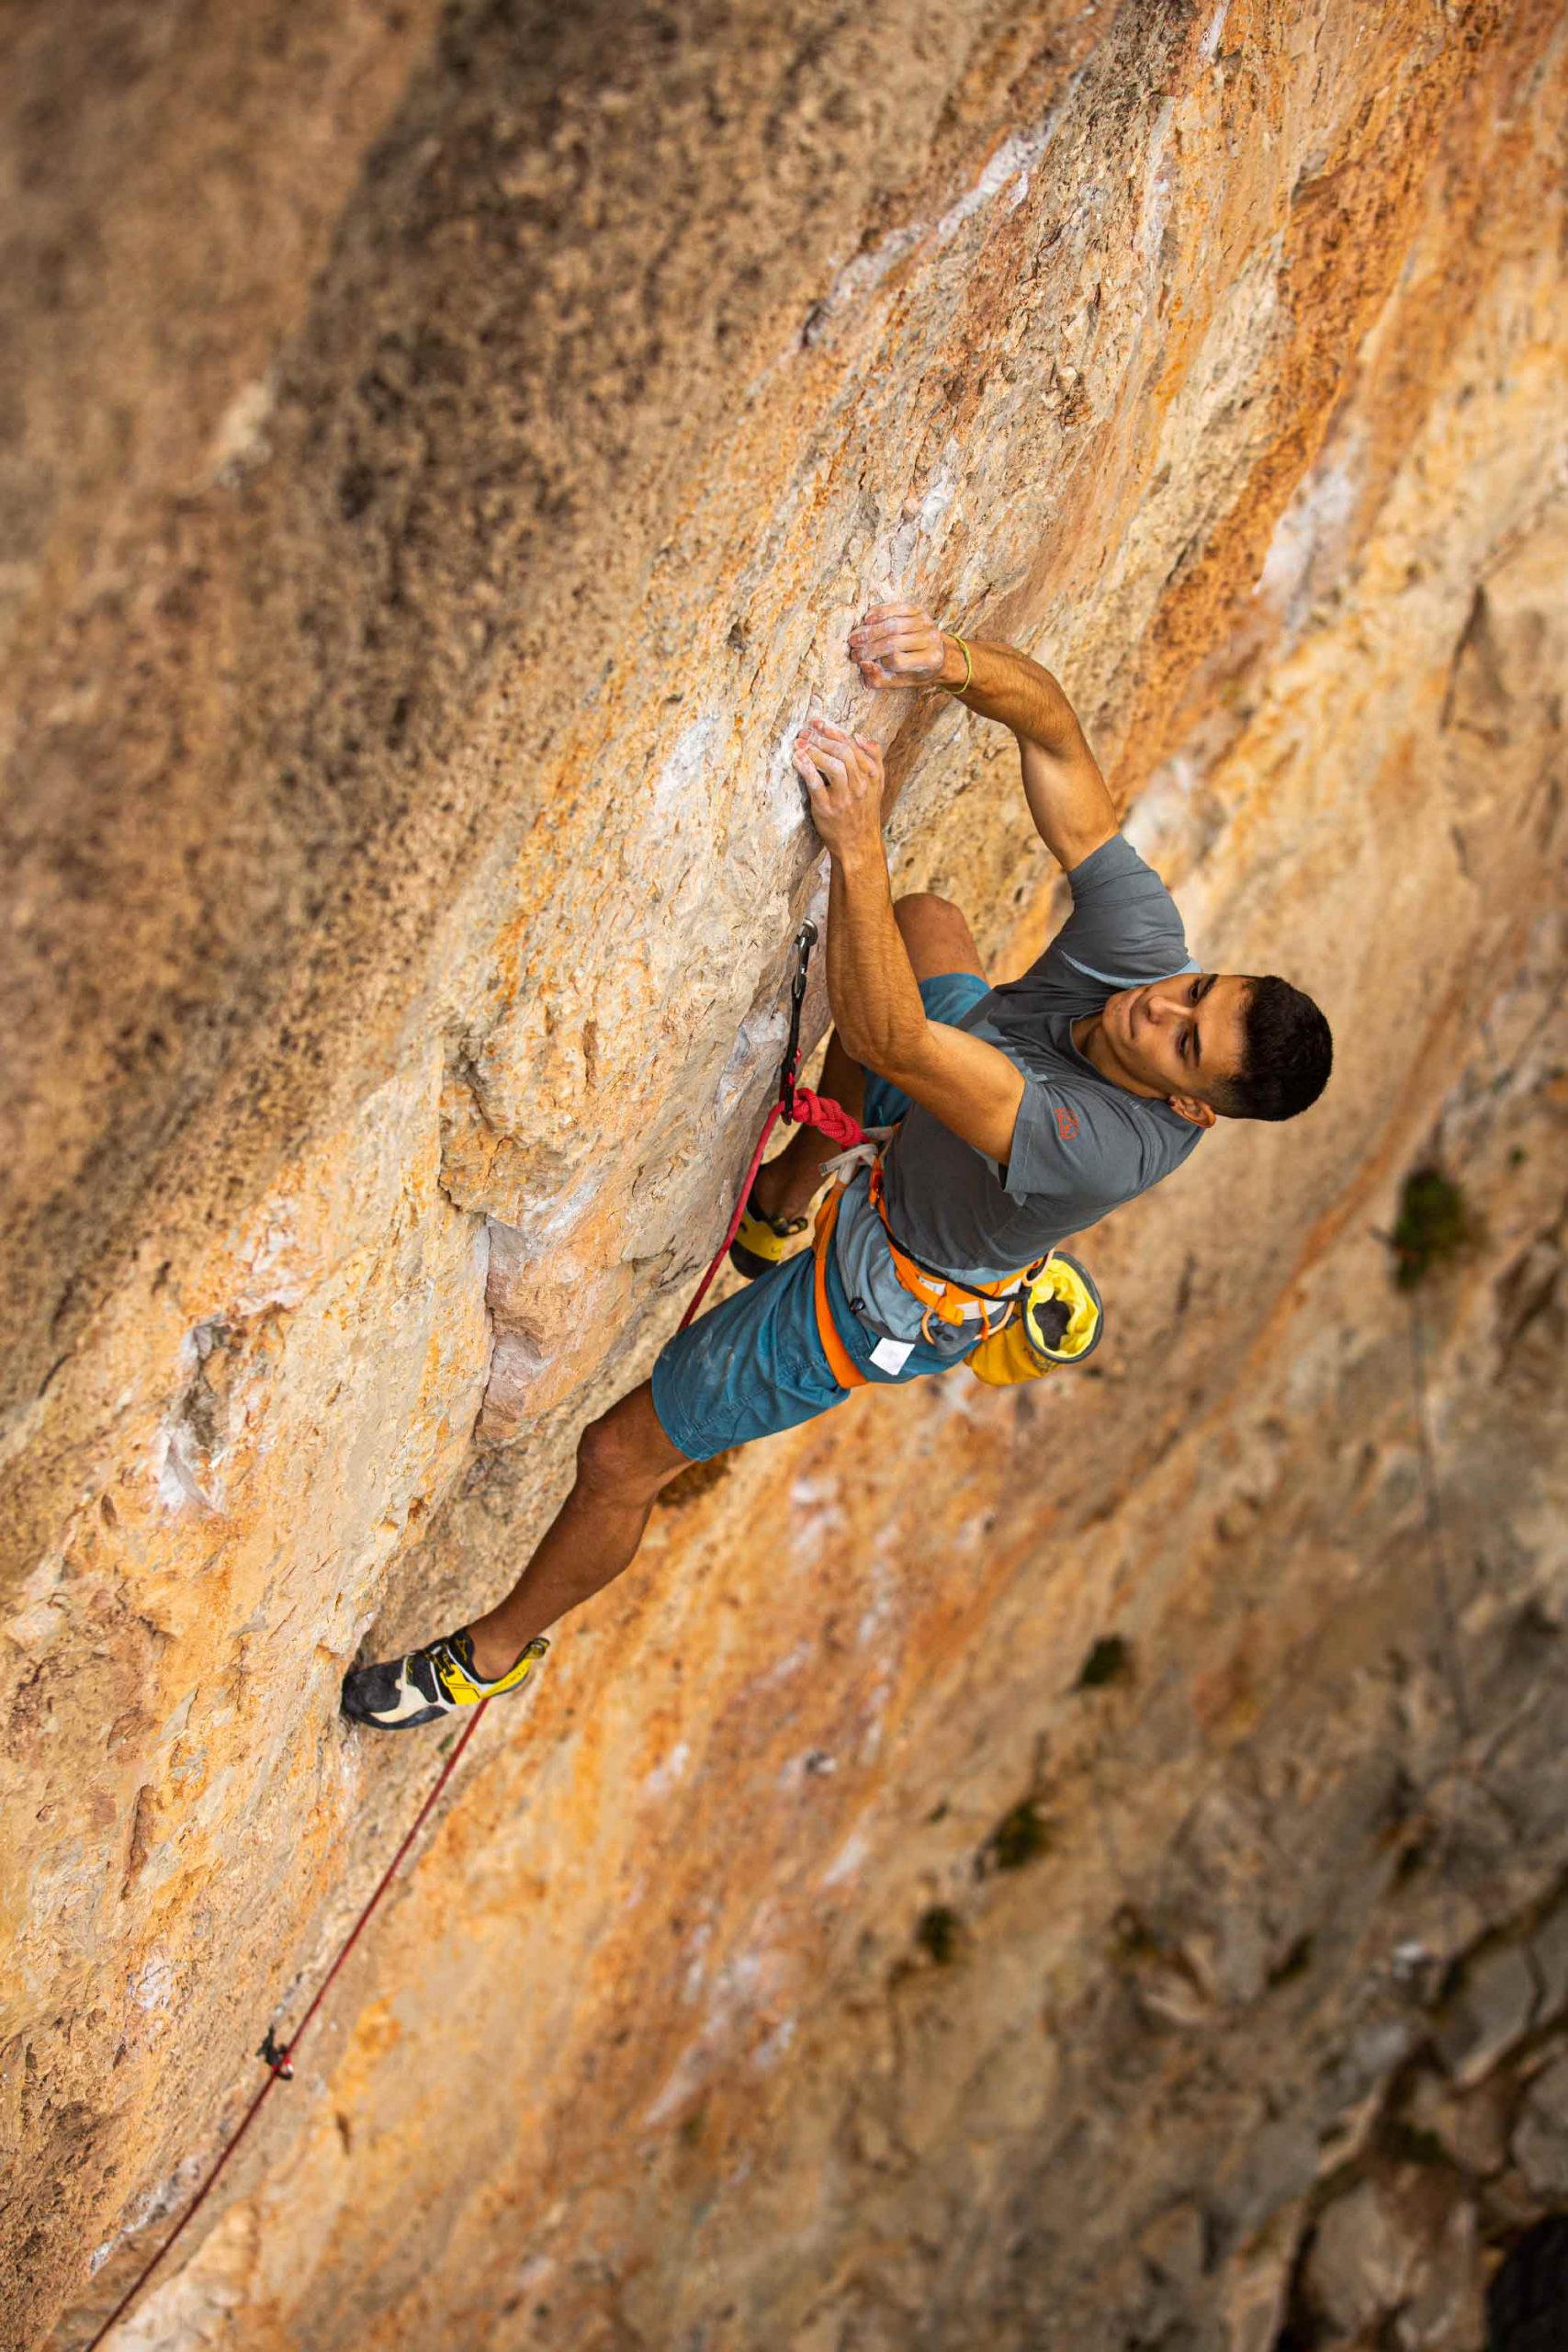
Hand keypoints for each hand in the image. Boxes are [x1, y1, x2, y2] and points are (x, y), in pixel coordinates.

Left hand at [793, 719, 885, 862]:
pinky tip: (797, 759)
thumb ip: (874, 759)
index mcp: (872, 777)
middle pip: (844, 752)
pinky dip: (807, 769)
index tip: (819, 723)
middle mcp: (860, 786)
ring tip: (800, 743)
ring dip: (815, 750)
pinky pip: (817, 785)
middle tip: (806, 731)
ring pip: (833, 766)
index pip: (854, 745)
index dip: (835, 730)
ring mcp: (844, 798)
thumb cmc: (863, 812)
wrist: (858, 845)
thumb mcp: (877, 786)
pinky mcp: (827, 809)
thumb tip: (861, 735)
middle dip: (822, 738)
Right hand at [848, 602, 953, 689]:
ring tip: (855, 637)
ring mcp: (926, 622)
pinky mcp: (919, 609)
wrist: (938, 651)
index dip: (877, 661)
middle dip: (869, 646)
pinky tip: (867, 620)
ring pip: (892, 625)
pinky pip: (896, 608)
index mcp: (930, 661)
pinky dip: (879, 613)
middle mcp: (931, 640)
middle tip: (852, 649)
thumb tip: (863, 664)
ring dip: (870, 631)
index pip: (897, 661)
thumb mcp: (899, 681)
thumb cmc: (915, 670)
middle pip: (893, 642)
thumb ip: (880, 678)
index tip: (862, 662)